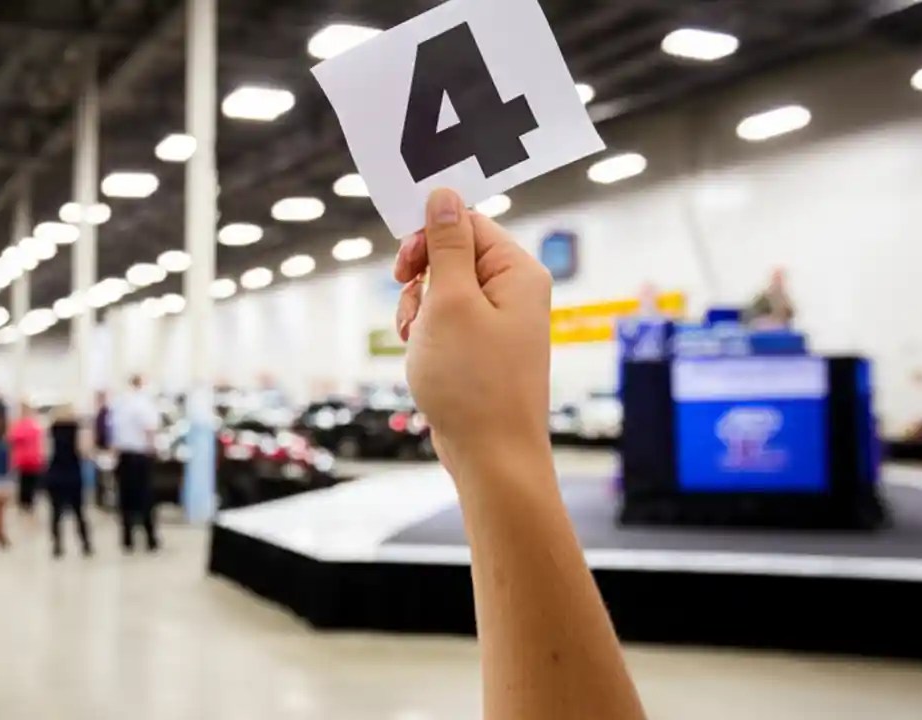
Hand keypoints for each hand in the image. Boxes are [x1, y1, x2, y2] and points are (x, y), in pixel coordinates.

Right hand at [394, 188, 552, 473]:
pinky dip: (427, 333)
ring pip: (443, 290)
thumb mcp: (450, 302)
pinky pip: (447, 321)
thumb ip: (446, 245)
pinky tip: (423, 356)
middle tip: (411, 305)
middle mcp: (515, 292)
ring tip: (417, 339)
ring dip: (419, 309)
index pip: (467, 223)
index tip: (404, 268)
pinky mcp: (484, 348)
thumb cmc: (473, 381)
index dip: (429, 238)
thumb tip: (444, 195)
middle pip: (453, 254)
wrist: (491, 455)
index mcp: (517, 272)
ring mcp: (500, 322)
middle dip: (421, 278)